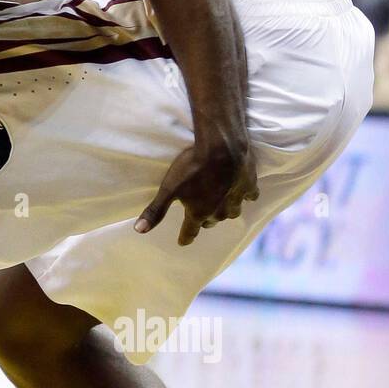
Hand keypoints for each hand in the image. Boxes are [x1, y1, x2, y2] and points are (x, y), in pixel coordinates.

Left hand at [135, 142, 259, 246]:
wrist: (222, 146)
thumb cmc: (192, 167)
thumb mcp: (169, 189)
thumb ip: (156, 211)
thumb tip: (139, 231)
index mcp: (199, 213)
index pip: (190, 232)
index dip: (185, 237)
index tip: (182, 241)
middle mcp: (219, 211)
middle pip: (211, 222)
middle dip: (205, 221)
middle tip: (200, 216)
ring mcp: (237, 199)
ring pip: (231, 213)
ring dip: (224, 211)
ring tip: (220, 205)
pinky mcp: (249, 185)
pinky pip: (249, 196)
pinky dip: (245, 195)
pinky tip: (242, 192)